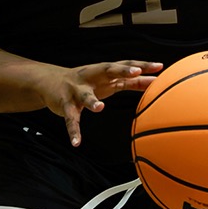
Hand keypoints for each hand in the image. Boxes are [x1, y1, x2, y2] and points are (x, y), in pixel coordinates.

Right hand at [38, 60, 162, 147]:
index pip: (125, 65)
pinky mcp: (64, 104)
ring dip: (92, 101)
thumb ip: (131, 82)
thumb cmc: (87, 82)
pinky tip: (76, 143)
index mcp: (103, 71)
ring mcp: (76, 90)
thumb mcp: (108, 80)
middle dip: (122, 70)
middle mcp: (91, 77)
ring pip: (85, 96)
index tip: (159, 66)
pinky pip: (70, 119)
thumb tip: (156, 82)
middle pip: (107, 69)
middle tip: (136, 72)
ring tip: (100, 108)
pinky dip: (73, 131)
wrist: (49, 81)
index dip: (142, 65)